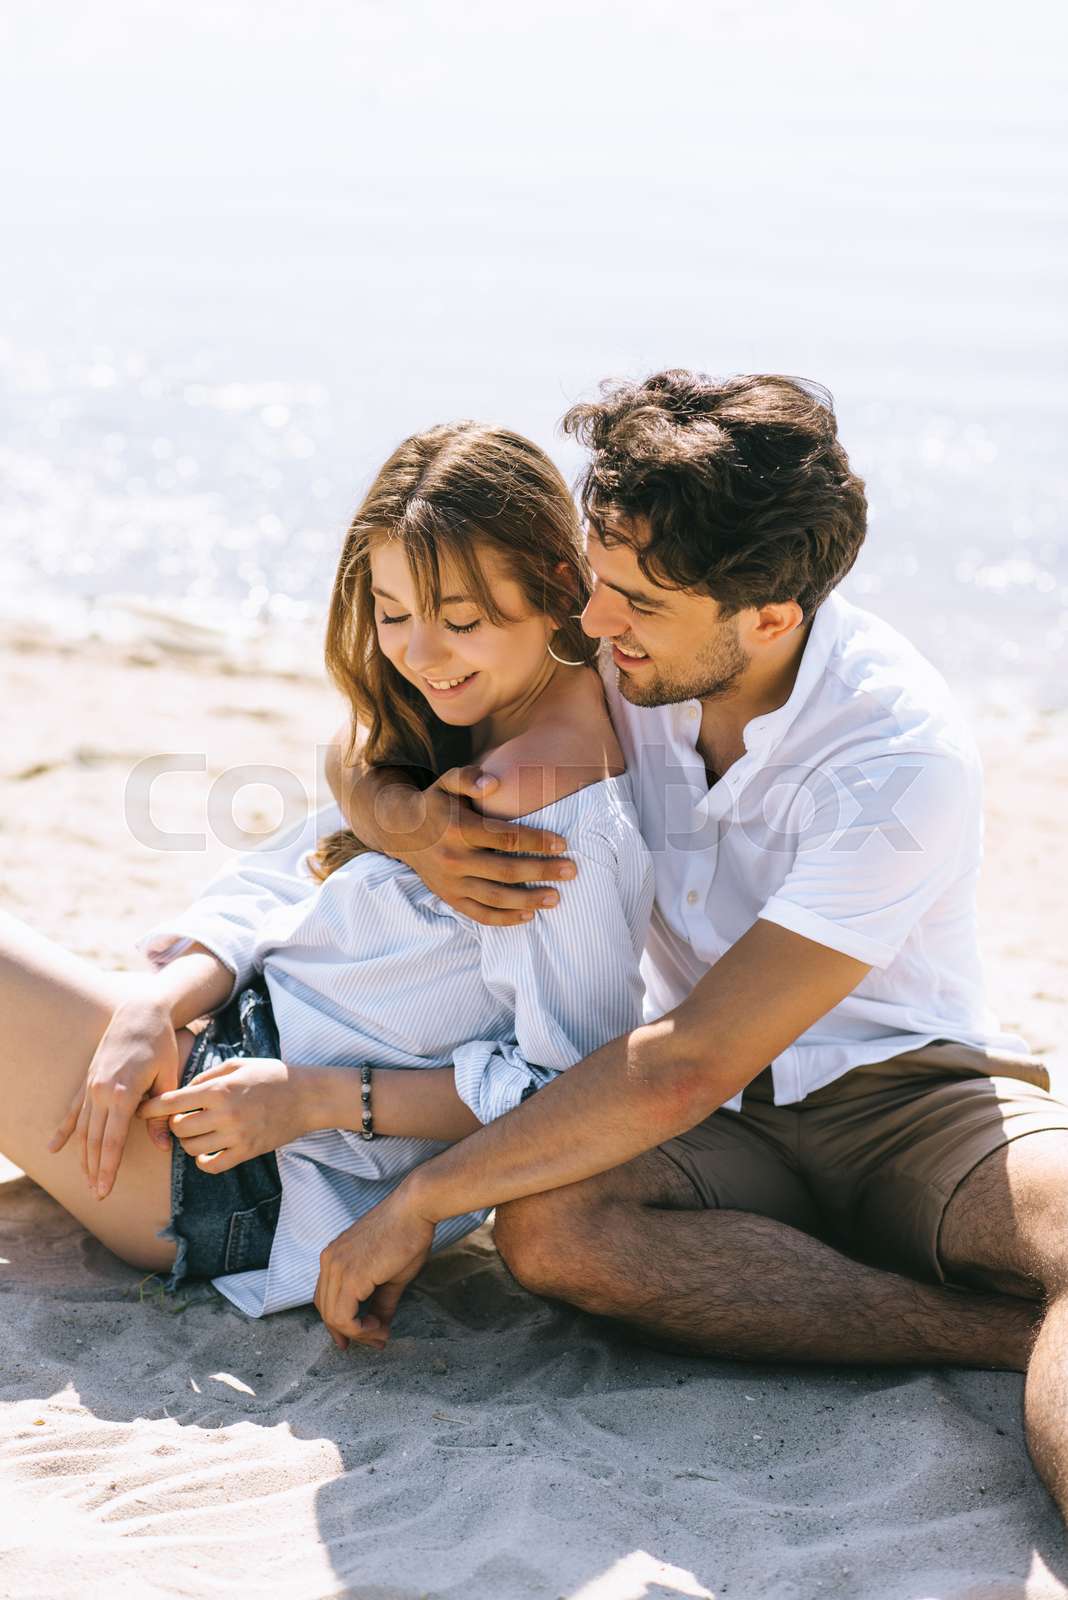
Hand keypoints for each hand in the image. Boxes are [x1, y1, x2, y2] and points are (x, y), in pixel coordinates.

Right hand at [49, 988, 186, 1198]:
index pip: (112, 1141)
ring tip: (87, 1180)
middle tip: (98, 1194)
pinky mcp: (88, 1080)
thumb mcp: (168, 1078)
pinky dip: (64, 1130)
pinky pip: (72, 1110)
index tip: (105, 1190)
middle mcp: (100, 1091)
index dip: (109, 1168)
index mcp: (122, 1093)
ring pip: (83, 1129)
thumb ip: (161, 1114)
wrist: (141, 1012)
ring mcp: (91, 1085)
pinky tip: (53, 1148)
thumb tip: (163, 1147)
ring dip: (83, 1156)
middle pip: (95, 1140)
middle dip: (96, 1170)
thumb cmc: (161, 1044)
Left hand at [136, 1056, 314, 1171]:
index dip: (151, 1107)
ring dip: (188, 1140)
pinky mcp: (246, 1152)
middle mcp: (225, 1114)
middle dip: (173, 1123)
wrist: (307, 1097)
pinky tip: (207, 1149)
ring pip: (191, 1148)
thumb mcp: (238, 1065)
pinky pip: (211, 1165)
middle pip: (177, 1128)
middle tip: (181, 1117)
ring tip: (197, 1130)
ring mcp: (236, 1136)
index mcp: (220, 1090)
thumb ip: (206, 1077)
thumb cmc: (272, 1075)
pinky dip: (202, 1160)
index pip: (172, 1102)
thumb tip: (182, 1091)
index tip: (141, 1109)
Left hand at [314, 1184, 435, 1350]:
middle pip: (326, 1311)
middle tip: (375, 1341)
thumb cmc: (407, 1234)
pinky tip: (379, 1326)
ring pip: (333, 1317)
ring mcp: (337, 1268)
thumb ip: (380, 1300)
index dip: (340, 1323)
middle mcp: (329, 1261)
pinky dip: (360, 1329)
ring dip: (358, 1333)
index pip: (326, 1299)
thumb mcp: (391, 1274)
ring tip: (381, 1333)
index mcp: (334, 1257)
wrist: (414, 1209)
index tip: (361, 1336)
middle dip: (349, 1333)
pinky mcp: (350, 1276)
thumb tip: (380, 1324)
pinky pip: (344, 1316)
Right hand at [386, 765, 573, 926]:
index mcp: (459, 830)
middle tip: (572, 870)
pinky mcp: (449, 898)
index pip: (506, 839)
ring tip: (557, 897)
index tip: (562, 843)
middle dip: (542, 871)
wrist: (400, 830)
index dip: (537, 841)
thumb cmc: (437, 803)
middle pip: (507, 871)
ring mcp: (451, 883)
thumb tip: (495, 783)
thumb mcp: (448, 781)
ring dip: (529, 900)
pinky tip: (529, 915)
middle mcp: (454, 859)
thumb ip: (470, 777)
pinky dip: (505, 919)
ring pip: (496, 898)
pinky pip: (479, 914)